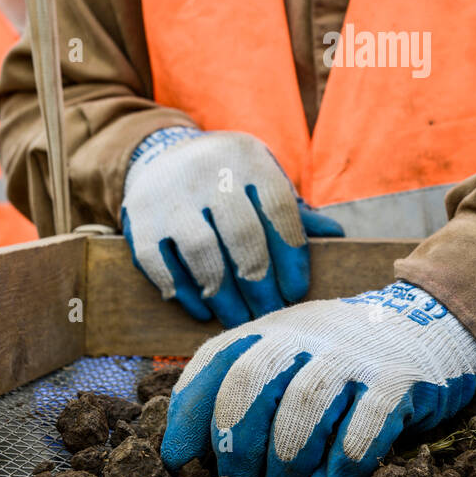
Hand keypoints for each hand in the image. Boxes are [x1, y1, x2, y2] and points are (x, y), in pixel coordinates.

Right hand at [121, 126, 341, 325]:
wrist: (162, 157)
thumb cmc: (229, 182)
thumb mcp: (261, 182)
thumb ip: (294, 212)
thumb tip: (336, 236)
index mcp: (249, 158)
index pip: (279, 209)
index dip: (291, 255)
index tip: (296, 292)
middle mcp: (209, 170)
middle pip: (242, 235)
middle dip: (260, 284)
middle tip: (270, 316)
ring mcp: (170, 193)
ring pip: (202, 252)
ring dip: (223, 295)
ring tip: (238, 319)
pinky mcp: (139, 216)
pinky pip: (160, 263)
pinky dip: (183, 291)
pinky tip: (202, 310)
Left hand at [160, 280, 475, 476]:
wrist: (424, 324)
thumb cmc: (338, 359)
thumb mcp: (287, 356)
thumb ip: (246, 389)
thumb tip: (191, 455)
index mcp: (271, 331)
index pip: (215, 362)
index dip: (189, 414)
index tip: (181, 462)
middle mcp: (307, 336)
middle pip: (253, 378)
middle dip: (237, 438)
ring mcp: (354, 356)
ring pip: (306, 401)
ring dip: (287, 455)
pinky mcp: (399, 380)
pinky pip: (366, 422)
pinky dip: (342, 462)